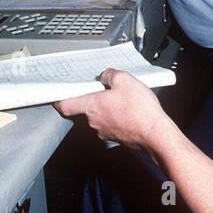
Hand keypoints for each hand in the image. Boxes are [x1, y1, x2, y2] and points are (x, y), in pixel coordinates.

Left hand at [55, 70, 170, 150]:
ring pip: (99, 117)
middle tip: (106, 89)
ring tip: (124, 100)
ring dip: (107, 108)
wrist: (155, 134)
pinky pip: (111, 124)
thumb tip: (104, 76)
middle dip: (94, 99)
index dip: (59, 100)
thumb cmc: (140, 109)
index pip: (65, 105)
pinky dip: (117, 117)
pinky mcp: (116, 138)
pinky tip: (130, 111)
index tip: (57, 95)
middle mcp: (94, 122)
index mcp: (92, 106)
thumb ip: (110, 75)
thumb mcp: (125, 80)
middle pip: (85, 109)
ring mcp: (104, 132)